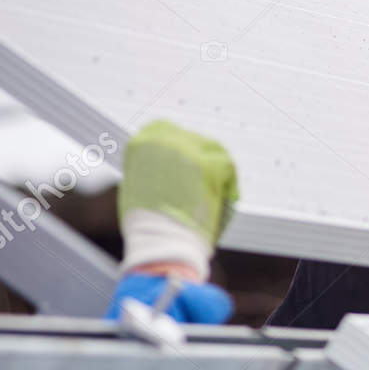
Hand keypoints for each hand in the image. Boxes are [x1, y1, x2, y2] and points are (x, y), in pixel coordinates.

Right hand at [118, 120, 239, 278]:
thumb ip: (151, 169)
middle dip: (203, 158)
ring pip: (213, 150)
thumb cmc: (147, 225)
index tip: (191, 161)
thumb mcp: (138, 186)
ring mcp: (186, 150)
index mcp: (140, 144)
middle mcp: (162, 141)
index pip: (164, 129)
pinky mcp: (208, 165)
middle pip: (194, 138)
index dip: (181, 146)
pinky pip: (228, 166)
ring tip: (218, 192)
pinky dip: (230, 183)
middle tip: (210, 180)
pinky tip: (228, 198)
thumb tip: (163, 167)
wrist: (160, 240)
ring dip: (219, 169)